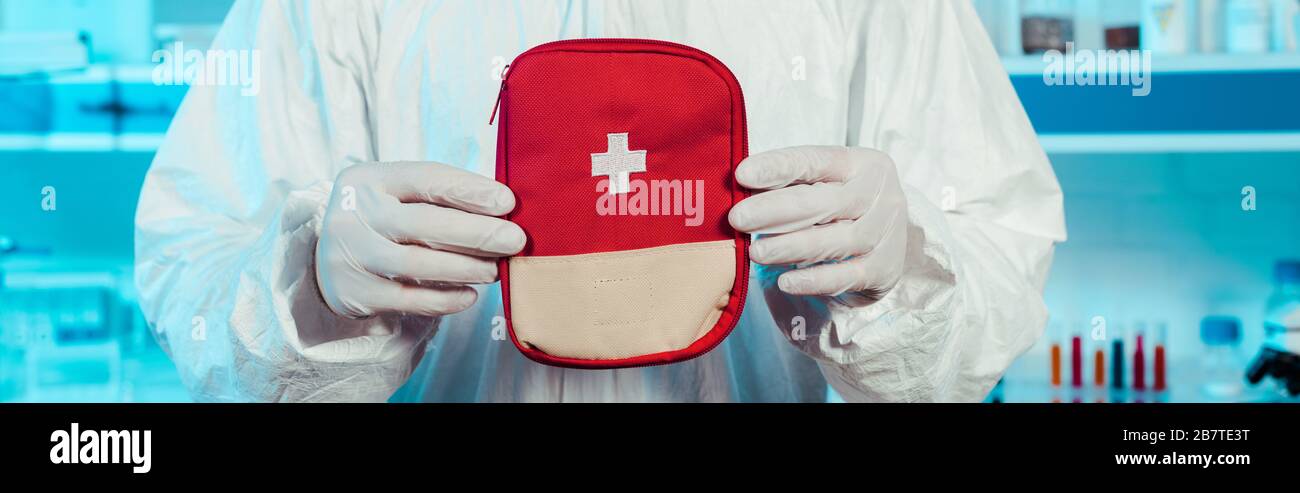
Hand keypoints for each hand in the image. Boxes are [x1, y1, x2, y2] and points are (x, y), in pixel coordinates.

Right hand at [316, 162, 525, 317]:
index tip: (507, 203)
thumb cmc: (382, 222)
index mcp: (369, 179)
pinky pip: (409, 299)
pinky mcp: (356, 293)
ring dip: (465, 267)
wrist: (328, 262)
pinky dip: (444, 299)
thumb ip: (441, 197)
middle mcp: (353, 214)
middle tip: (514, 240)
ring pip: (417, 263)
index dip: (470, 190)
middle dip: (477, 232)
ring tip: (495, 270)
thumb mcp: (398, 196)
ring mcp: (351, 255)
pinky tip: (469, 295)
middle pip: (423, 223)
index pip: (425, 179)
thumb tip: (503, 210)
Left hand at [728, 146, 907, 305]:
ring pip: (836, 241)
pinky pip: (847, 277)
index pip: (815, 161)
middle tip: (738, 219)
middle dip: (775, 210)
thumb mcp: (823, 185)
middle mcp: (880, 194)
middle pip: (824, 202)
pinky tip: (786, 282)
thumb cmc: (841, 208)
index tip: (741, 175)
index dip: (777, 167)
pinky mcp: (885, 269)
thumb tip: (739, 188)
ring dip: (791, 247)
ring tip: (756, 253)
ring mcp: (887, 233)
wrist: (887, 243)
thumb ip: (789, 185)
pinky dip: (814, 280)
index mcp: (861, 163)